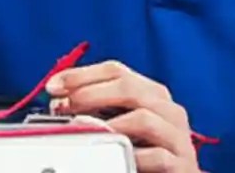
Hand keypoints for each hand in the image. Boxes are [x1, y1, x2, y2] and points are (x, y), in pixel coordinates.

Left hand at [47, 61, 199, 172]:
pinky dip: (132, 156)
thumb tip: (60, 101)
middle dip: (90, 94)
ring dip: (108, 124)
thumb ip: (98, 109)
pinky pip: (156, 156)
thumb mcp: (123, 123)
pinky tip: (113, 158)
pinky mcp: (181, 164)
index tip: (54, 86)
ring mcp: (177, 136)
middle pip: (129, 88)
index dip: (81, 75)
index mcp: (151, 93)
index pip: (116, 71)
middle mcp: (168, 109)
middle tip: (64, 107)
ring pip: (143, 119)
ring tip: (85, 131)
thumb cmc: (147, 150)